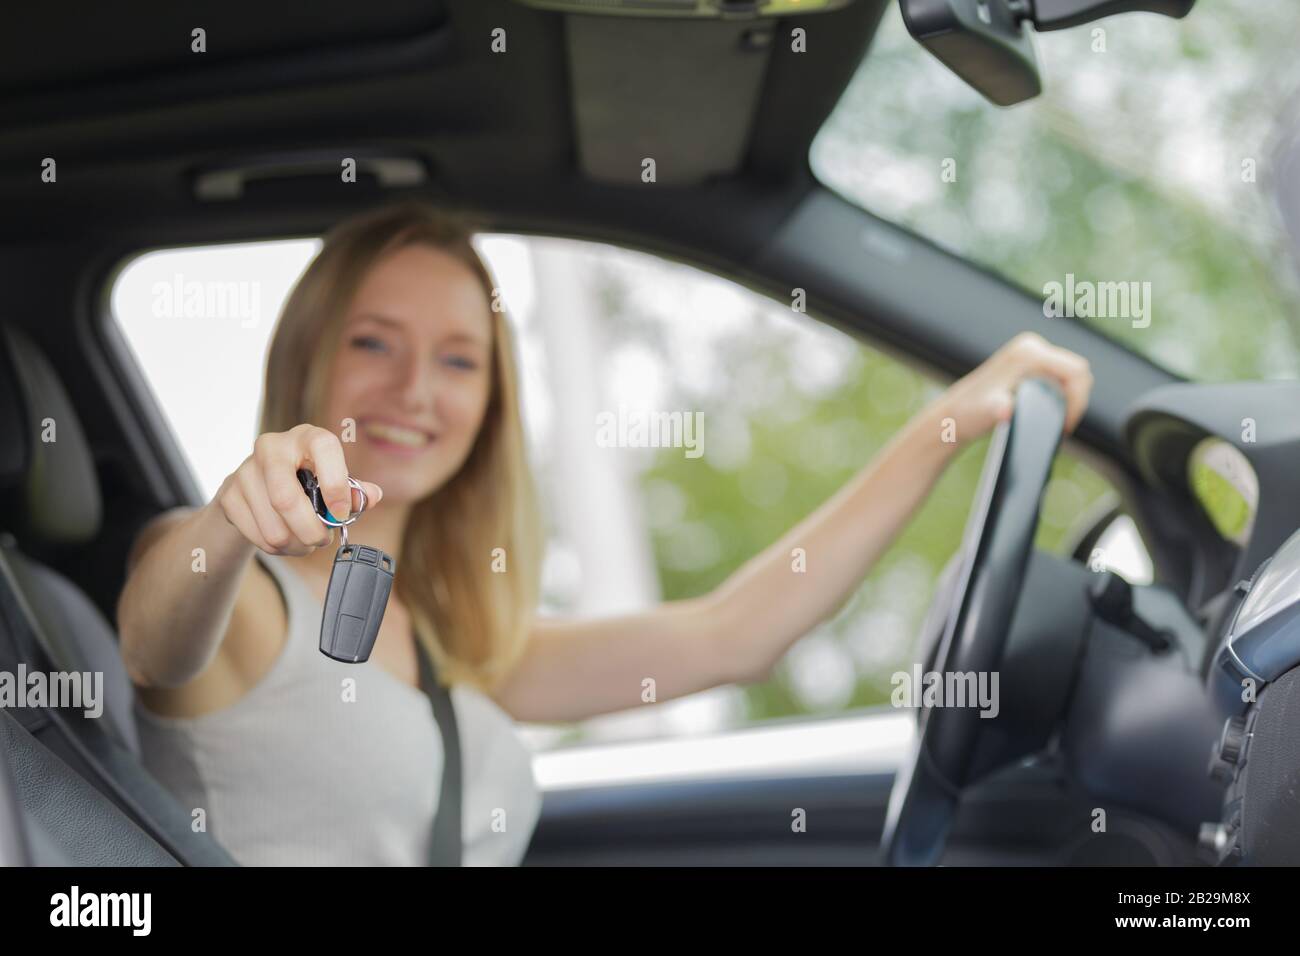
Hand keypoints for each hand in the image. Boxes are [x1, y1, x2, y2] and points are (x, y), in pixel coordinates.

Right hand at [213, 424, 383, 555]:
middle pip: (286, 500)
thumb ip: (353, 491)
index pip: (325, 448)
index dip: (337, 485)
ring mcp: (245, 470)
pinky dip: (276, 548)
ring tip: (303, 542)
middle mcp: (272, 446)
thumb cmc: (305, 482)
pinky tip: (283, 539)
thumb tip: (372, 496)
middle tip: (321, 540)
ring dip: (294, 545)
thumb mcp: (332, 480)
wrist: (257, 487)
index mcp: (307, 436)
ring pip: (272, 527)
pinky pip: (257, 536)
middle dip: (310, 531)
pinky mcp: (228, 494)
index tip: (341, 515)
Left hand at [937, 332, 1093, 446]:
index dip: (1078, 399)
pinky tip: (1050, 414)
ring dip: (1070, 398)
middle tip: (1063, 426)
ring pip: (1071, 374)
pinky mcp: (1029, 363)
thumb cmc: (969, 414)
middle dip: (1076, 400)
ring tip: (1058, 422)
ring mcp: (1030, 353)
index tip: (1065, 424)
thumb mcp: (986, 413)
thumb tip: (1005, 410)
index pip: (1075, 371)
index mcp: (1028, 353)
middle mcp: (1031, 346)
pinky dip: (1062, 395)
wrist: (953, 414)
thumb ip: (997, 409)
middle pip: (1078, 370)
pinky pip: (1060, 377)